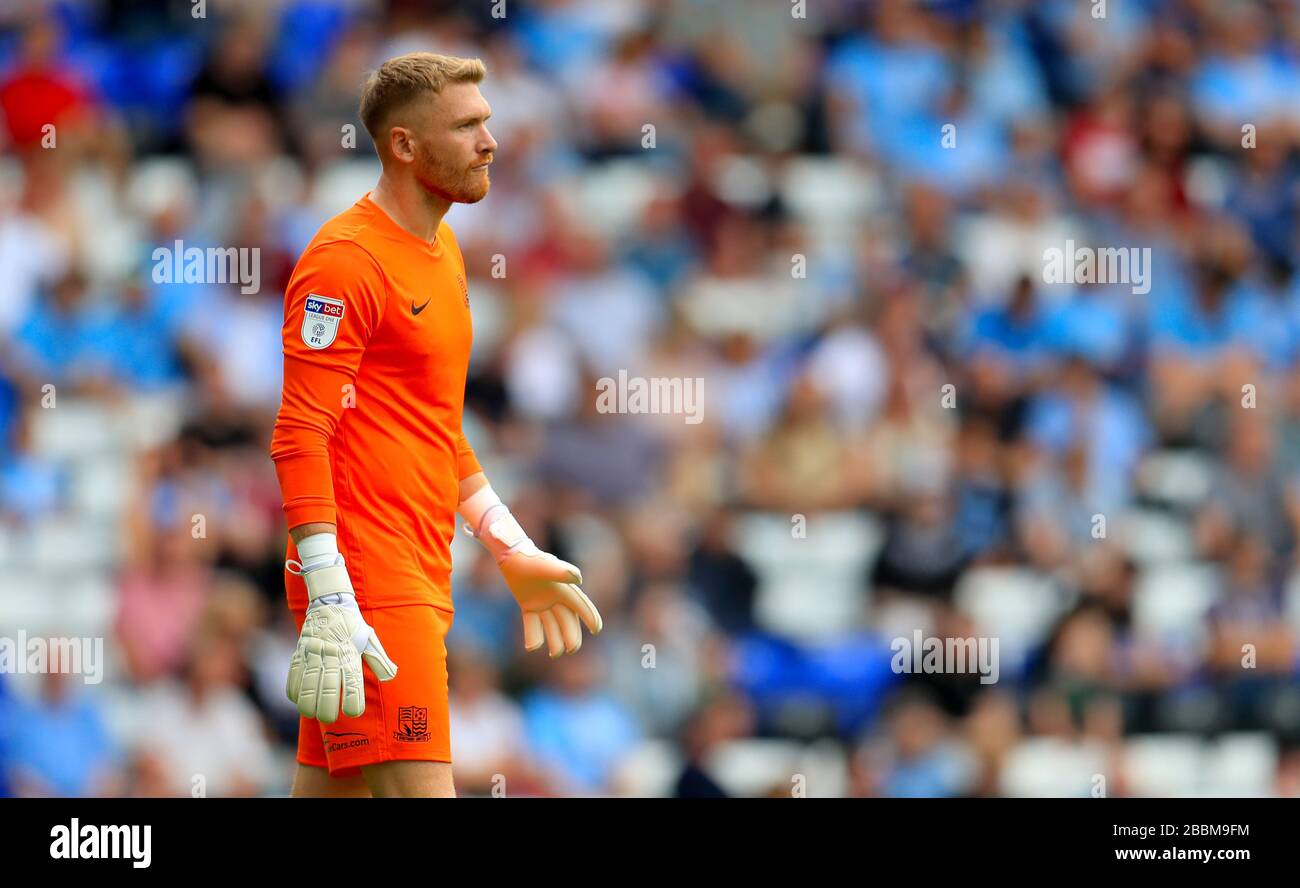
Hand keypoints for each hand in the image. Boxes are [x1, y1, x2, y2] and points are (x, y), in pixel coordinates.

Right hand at [285, 558, 396, 721]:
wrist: (329, 603)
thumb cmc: (352, 626)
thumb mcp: (369, 639)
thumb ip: (379, 660)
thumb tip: (391, 676)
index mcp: (350, 654)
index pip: (352, 682)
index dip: (352, 701)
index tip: (353, 712)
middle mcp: (331, 655)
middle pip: (327, 687)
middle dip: (327, 707)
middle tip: (329, 719)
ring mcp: (312, 654)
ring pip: (307, 684)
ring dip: (308, 703)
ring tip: (313, 713)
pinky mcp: (298, 653)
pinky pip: (293, 675)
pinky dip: (294, 690)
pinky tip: (299, 699)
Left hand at [469, 506, 601, 655]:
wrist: (510, 555)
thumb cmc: (530, 559)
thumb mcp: (546, 566)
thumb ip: (562, 571)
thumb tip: (578, 579)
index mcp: (563, 589)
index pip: (580, 605)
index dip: (589, 617)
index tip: (597, 629)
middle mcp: (555, 597)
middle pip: (567, 620)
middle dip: (571, 635)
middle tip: (572, 649)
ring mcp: (542, 602)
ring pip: (551, 625)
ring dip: (554, 640)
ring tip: (554, 654)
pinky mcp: (528, 605)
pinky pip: (532, 623)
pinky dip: (533, 634)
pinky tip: (532, 647)